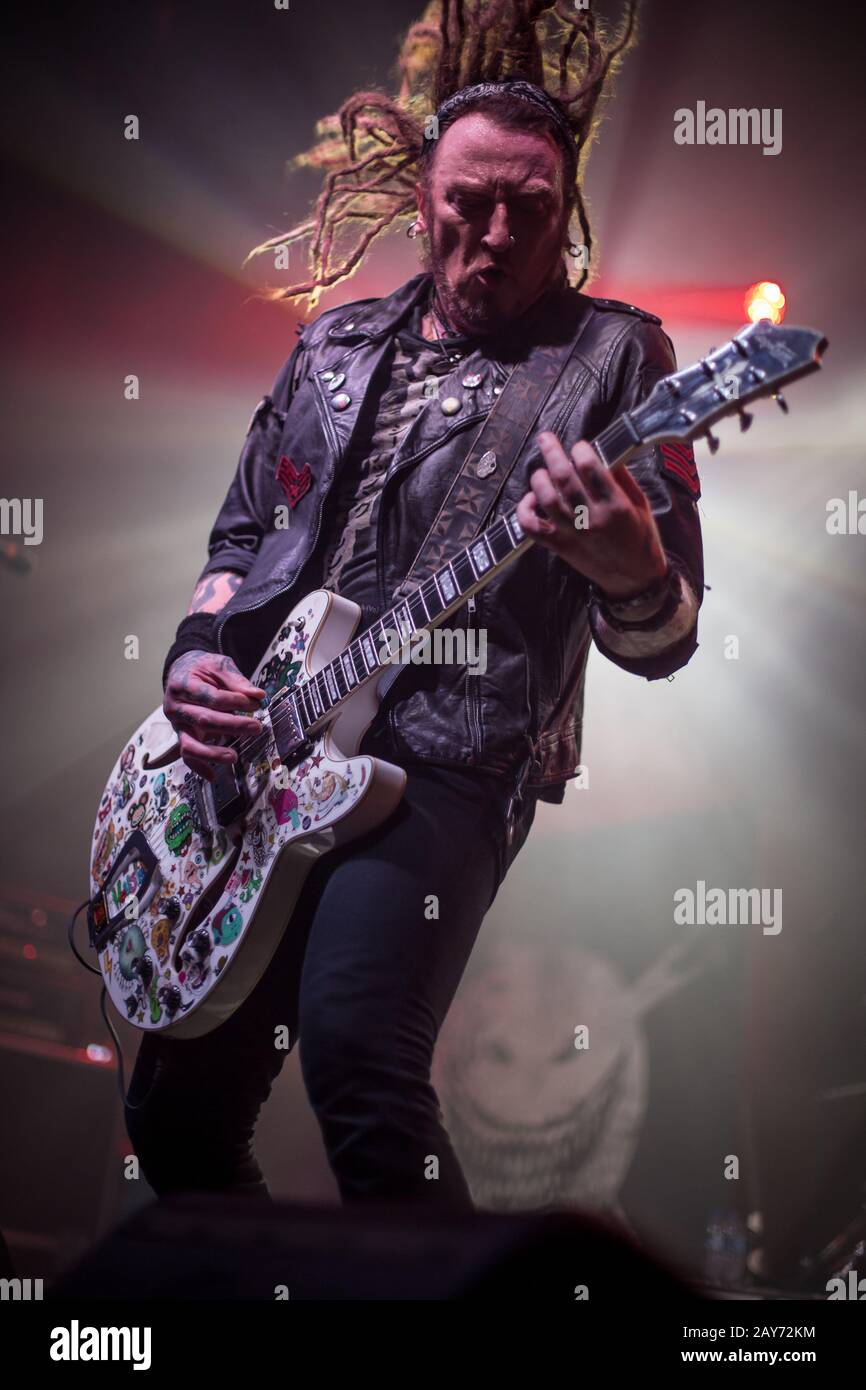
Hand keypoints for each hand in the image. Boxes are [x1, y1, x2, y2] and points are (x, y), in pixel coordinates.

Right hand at [163, 650, 265, 780]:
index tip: (254, 703)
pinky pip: (188, 756)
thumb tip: (258, 696)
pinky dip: (200, 768)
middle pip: (204, 720)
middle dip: (232, 725)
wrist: (181, 672)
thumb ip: (237, 680)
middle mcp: (175, 707)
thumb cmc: (202, 668)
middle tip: (256, 727)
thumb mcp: (218, 665)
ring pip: (190, 744)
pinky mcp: (182, 737)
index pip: (210, 696)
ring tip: (234, 757)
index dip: (234, 701)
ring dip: (212, 753)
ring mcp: (176, 725)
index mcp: (182, 685)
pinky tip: (214, 776)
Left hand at [516, 433, 668, 596]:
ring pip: (546, 500)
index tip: (579, 445)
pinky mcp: (561, 547)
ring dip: (538, 479)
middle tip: (545, 439)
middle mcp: (592, 518)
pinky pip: (533, 528)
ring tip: (540, 471)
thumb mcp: (641, 504)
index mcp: (615, 505)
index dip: (580, 449)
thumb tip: (605, 454)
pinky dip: (525, 511)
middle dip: (552, 453)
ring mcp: (574, 534)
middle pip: (564, 478)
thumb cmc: (641, 539)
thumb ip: (623, 478)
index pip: (591, 467)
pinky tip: (530, 500)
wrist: (635, 579)